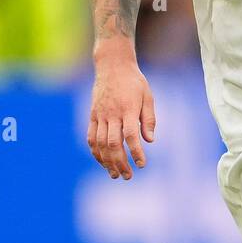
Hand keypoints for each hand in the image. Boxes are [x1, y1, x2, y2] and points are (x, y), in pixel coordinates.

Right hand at [87, 51, 155, 177]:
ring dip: (107, 161)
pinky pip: (91, 137)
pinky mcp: (93, 115)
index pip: (130, 135)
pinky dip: (96, 152)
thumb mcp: (148, 96)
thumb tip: (150, 140)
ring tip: (115, 175)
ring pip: (100, 143)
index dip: (136, 151)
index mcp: (128, 109)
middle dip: (120, 162)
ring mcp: (100, 115)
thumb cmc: (134, 82)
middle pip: (113, 143)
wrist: (112, 66)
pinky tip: (103, 162)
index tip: (142, 164)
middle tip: (128, 176)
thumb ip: (149, 119)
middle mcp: (112, 113)